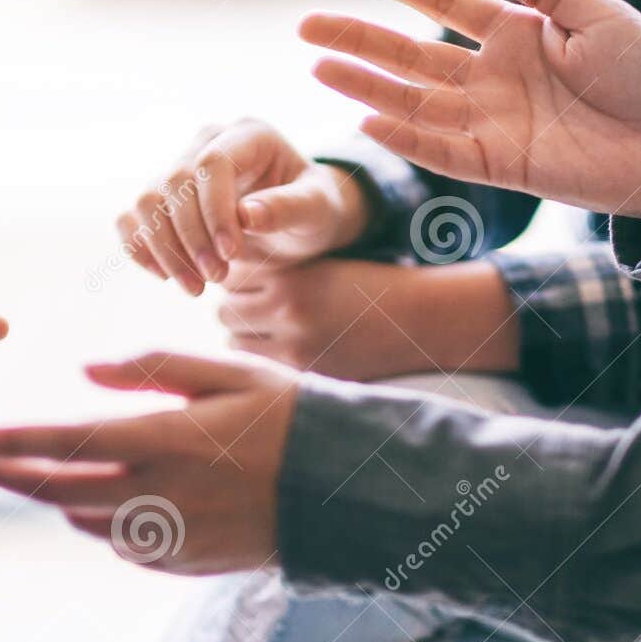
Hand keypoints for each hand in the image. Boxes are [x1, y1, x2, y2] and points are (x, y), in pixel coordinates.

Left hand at [0, 352, 297, 574]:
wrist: (346, 490)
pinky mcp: (183, 562)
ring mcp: (169, 536)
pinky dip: (97, 519)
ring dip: (48, 497)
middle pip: (55, 491)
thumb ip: (152, 367)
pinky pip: (120, 542)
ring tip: (22, 475)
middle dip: (0, 477)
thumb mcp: (227, 371)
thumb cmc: (289, 414)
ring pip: (84, 519)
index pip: (62, 444)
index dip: (6, 445)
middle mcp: (157, 496)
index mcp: (163, 441)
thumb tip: (83, 373)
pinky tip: (94, 500)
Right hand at [117, 120, 371, 295]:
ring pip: (147, 202)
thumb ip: (289, 208)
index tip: (231, 255)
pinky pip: (131, 217)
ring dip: (164, 250)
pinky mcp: (163, 196)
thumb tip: (247, 215)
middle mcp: (208, 142)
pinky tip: (166, 277)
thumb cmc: (314, 211)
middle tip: (217, 279)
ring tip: (196, 288)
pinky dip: (140, 248)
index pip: (213, 163)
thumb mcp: (317, 211)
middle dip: (190, 238)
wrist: (298, 222)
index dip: (214, 211)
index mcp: (250, 135)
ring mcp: (180, 166)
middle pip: (174, 182)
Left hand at [219, 258, 518, 381]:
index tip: (254, 286)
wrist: (418, 320)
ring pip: (233, 345)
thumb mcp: (320, 268)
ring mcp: (294, 345)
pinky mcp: (304, 373)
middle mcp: (287, 307)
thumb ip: (274, 276)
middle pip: (224, 312)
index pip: (231, 277)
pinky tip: (284, 355)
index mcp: (291, 272)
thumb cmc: (366, 289)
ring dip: (244, 340)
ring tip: (271, 337)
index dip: (238, 282)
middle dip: (236, 313)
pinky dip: (262, 363)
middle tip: (258, 315)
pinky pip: (257, 368)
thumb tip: (222, 289)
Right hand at [299, 0, 640, 223]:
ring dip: (366, 89)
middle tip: (305, 28)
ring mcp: (490, 121)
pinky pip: (442, 151)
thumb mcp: (600, 16)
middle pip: (410, 55)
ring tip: (318, 70)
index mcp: (514, 32)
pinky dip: (407, 139)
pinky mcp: (499, 166)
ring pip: (414, 103)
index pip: (442, 4)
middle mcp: (491, 77)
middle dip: (358, 42)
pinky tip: (368, 121)